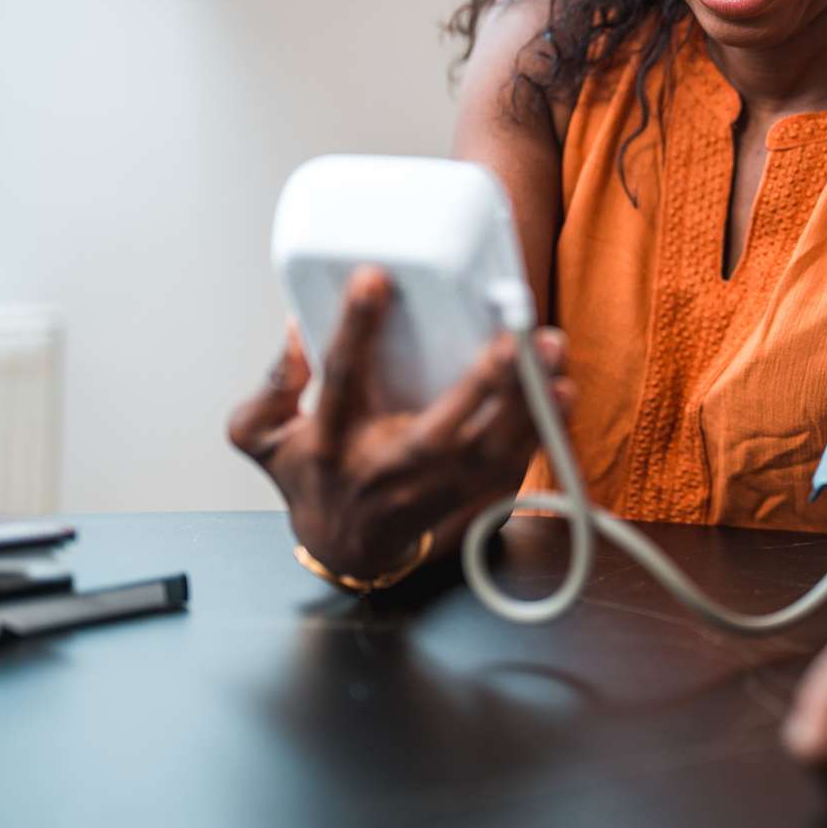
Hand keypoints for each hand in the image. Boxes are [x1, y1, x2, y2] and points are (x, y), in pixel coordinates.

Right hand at [226, 266, 572, 582]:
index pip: (342, 379)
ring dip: (529, 404)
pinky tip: (566, 394)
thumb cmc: (312, 476)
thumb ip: (270, 385)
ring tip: (553, 353)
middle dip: (484, 383)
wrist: (348, 550)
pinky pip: (518, 465)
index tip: (374, 277)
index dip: (356, 328)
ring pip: (492, 450)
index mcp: (335, 441)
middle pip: (441, 431)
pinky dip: (547, 432)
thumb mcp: (261, 435)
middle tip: (517, 334)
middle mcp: (390, 468)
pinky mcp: (473, 496)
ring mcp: (437, 489)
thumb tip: (297, 330)